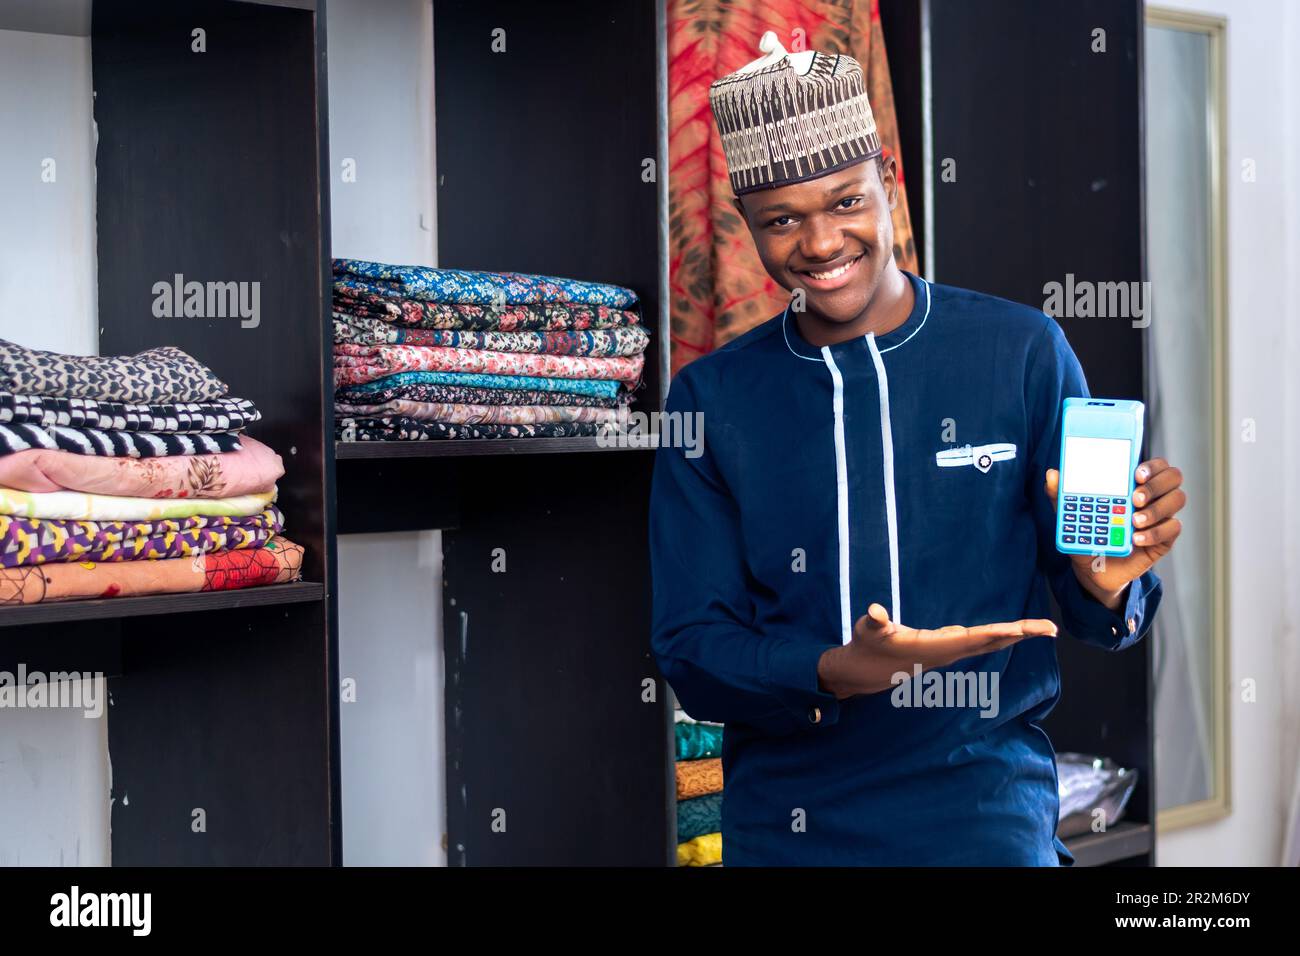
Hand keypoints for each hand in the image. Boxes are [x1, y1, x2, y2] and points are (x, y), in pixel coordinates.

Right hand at [817, 602, 1056, 699]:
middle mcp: (949, 652)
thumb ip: (874, 622)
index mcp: (937, 646)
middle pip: (992, 642)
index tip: (1028, 630)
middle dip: (1021, 635)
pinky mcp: (945, 650)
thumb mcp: (867, 631)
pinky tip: (1009, 633)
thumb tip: (876, 613)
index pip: (977, 638)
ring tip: (1040, 629)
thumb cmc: (867, 646)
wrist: (862, 672)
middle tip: (1051, 628)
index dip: (1004, 632)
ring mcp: (948, 653)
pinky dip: (998, 637)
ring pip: (989, 644)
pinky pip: (980, 643)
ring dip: (1014, 636)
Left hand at [1045, 457, 1184, 602]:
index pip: (1156, 464)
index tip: (1136, 474)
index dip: (1152, 465)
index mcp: (1133, 483)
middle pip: (1173, 477)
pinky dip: (1155, 532)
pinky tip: (1137, 539)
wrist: (1094, 569)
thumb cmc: (1088, 535)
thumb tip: (1051, 474)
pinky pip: (1173, 528)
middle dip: (1156, 484)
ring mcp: (1161, 515)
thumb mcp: (1071, 516)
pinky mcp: (1165, 537)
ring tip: (1133, 521)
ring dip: (1156, 509)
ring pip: (1177, 499)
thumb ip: (1061, 495)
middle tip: (1135, 498)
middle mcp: (1152, 495)